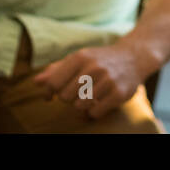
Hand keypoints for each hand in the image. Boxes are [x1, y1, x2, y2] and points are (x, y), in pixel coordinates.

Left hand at [32, 42, 155, 119]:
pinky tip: (100, 101)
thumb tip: (36, 82)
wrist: (134, 56)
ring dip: (82, 105)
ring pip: (79, 106)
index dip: (50, 92)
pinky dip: (94, 111)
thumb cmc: (100, 59)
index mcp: (80, 57)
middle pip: (65, 97)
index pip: (54, 83)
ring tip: (91, 95)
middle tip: (79, 91)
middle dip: (69, 97)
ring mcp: (107, 80)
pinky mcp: (119, 93)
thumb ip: (57, 70)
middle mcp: (93, 67)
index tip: (52, 94)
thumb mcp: (79, 58)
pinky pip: (95, 112)